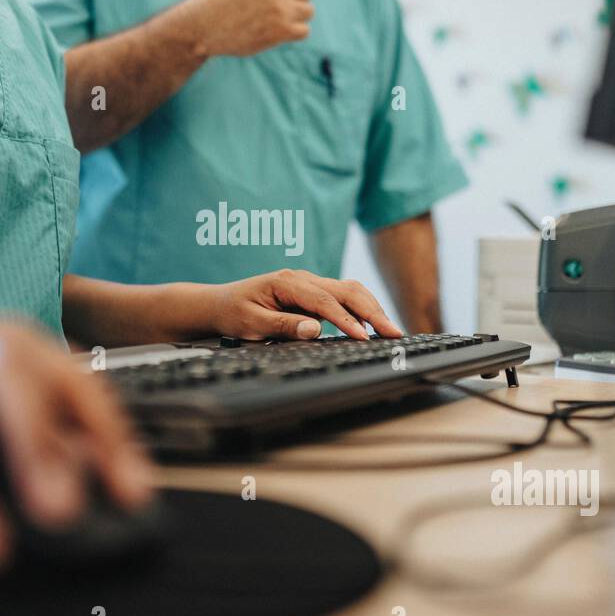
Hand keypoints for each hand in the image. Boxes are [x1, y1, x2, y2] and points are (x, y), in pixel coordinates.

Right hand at [189, 0, 314, 56]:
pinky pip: (304, 31)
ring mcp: (282, 7)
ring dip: (298, 16)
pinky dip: (295, 33)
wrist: (204, 25)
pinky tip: (283, 34)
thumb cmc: (214, 0)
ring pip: (309, 10)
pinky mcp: (282, 30)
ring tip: (284, 22)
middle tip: (287, 8)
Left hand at [206, 269, 403, 340]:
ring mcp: (310, 284)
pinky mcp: (314, 293)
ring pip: (351, 290)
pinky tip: (374, 325)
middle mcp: (303, 278)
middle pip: (347, 290)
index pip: (324, 300)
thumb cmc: (233, 313)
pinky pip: (344, 297)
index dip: (346, 319)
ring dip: (372, 309)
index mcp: (287, 282)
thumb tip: (315, 330)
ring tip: (391, 330)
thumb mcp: (251, 323)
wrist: (220, 303)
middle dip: (373, 312)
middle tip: (394, 333)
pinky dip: (363, 309)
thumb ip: (283, 325)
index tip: (363, 337)